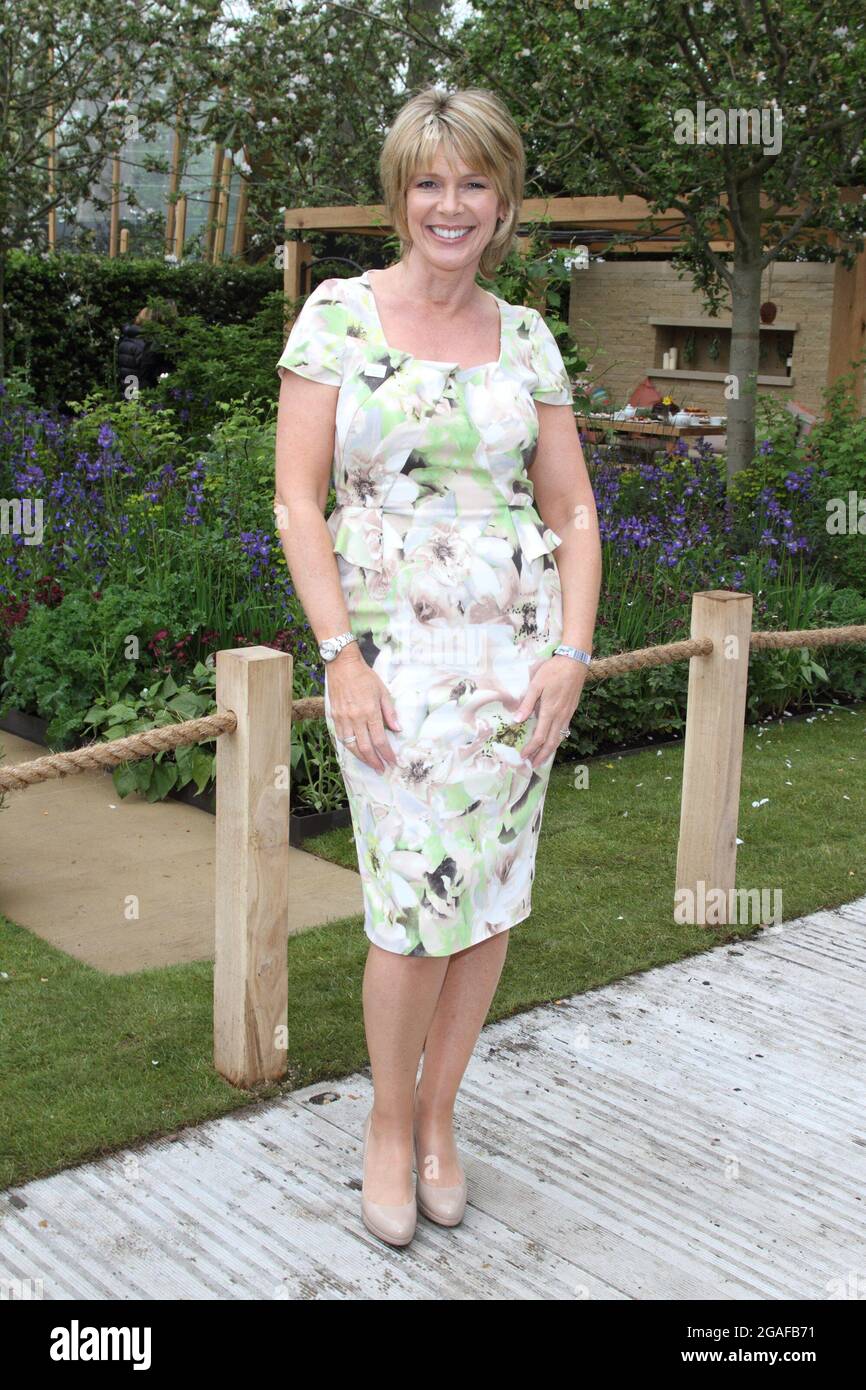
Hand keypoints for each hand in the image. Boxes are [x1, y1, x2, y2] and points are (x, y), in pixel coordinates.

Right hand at [326, 648, 400, 772]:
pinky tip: (356, 751)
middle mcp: (355, 718)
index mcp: (370, 711)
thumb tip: (397, 729)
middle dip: (375, 761)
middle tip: (382, 769)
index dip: (387, 754)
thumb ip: (390, 712)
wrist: (342, 665)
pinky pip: (342, 737)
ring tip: (370, 764)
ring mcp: (343, 718)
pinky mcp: (334, 717)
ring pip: (351, 746)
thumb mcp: (383, 691)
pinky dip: (350, 747)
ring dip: (361, 758)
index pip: (380, 739)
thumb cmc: (365, 676)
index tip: (393, 762)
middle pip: (365, 747)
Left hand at [512, 655, 586, 768]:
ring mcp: (568, 713)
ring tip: (543, 758)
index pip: (540, 736)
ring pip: (560, 737)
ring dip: (551, 750)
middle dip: (542, 755)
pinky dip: (558, 739)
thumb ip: (527, 703)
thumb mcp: (536, 684)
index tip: (523, 756)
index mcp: (550, 711)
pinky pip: (564, 729)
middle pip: (552, 742)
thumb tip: (517, 720)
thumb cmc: (553, 671)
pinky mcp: (571, 710)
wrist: (575, 662)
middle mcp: (560, 716)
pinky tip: (553, 740)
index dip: (532, 748)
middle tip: (534, 765)